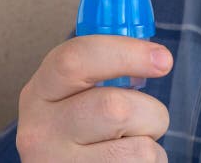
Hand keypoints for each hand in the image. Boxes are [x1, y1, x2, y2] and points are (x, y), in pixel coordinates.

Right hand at [16, 35, 172, 162]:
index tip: (162, 58)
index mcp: (38, 93)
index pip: (74, 60)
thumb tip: (153, 57)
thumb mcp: (69, 98)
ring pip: (140, 147)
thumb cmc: (75, 132)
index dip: (125, 53)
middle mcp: (41, 131)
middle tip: (148, 118)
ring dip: (152, 144)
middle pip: (115, 108)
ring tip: (131, 146)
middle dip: (150, 111)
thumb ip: (97, 72)